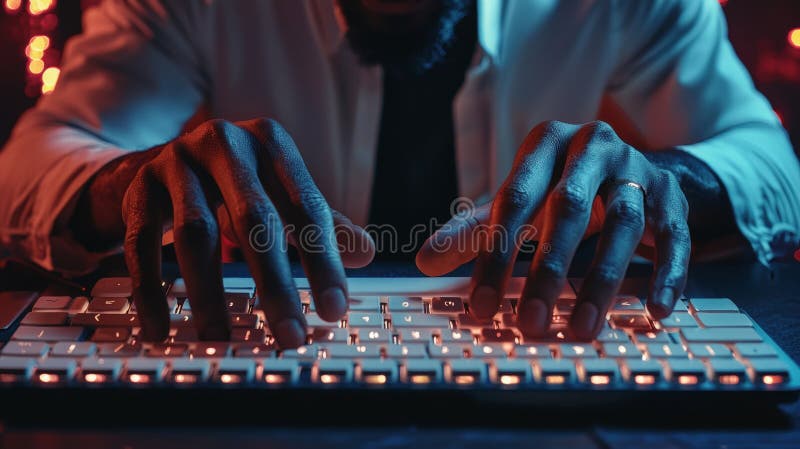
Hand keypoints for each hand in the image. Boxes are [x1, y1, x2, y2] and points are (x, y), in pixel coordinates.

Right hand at [86, 118, 373, 346]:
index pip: (306, 206)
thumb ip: (322, 223)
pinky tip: (161, 327)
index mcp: (271, 143)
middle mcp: (225, 143)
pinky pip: (141, 243)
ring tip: (220, 338)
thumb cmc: (237, 182)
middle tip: (290, 335)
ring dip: (208, 292)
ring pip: (194, 233)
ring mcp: (176, 161)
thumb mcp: (281, 191)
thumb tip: (366, 253)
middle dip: (274, 283)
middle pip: (254, 219)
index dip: (323, 261)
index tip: (334, 311)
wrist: (163, 157)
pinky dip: (151, 289)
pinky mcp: (138, 185)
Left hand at [417, 121, 689, 338]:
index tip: (482, 308)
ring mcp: (637, 168)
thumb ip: (473, 230)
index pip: (513, 201)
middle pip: (570, 208)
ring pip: (624, 222)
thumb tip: (425, 261)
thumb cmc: (558, 188)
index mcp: (544, 144)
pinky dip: (669, 274)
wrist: (626, 164)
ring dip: (602, 279)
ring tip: (580, 328)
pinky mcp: (673, 195)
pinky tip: (656, 311)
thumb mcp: (516, 202)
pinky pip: (675, 235)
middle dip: (547, 269)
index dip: (495, 256)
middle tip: (529, 323)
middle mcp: (592, 146)